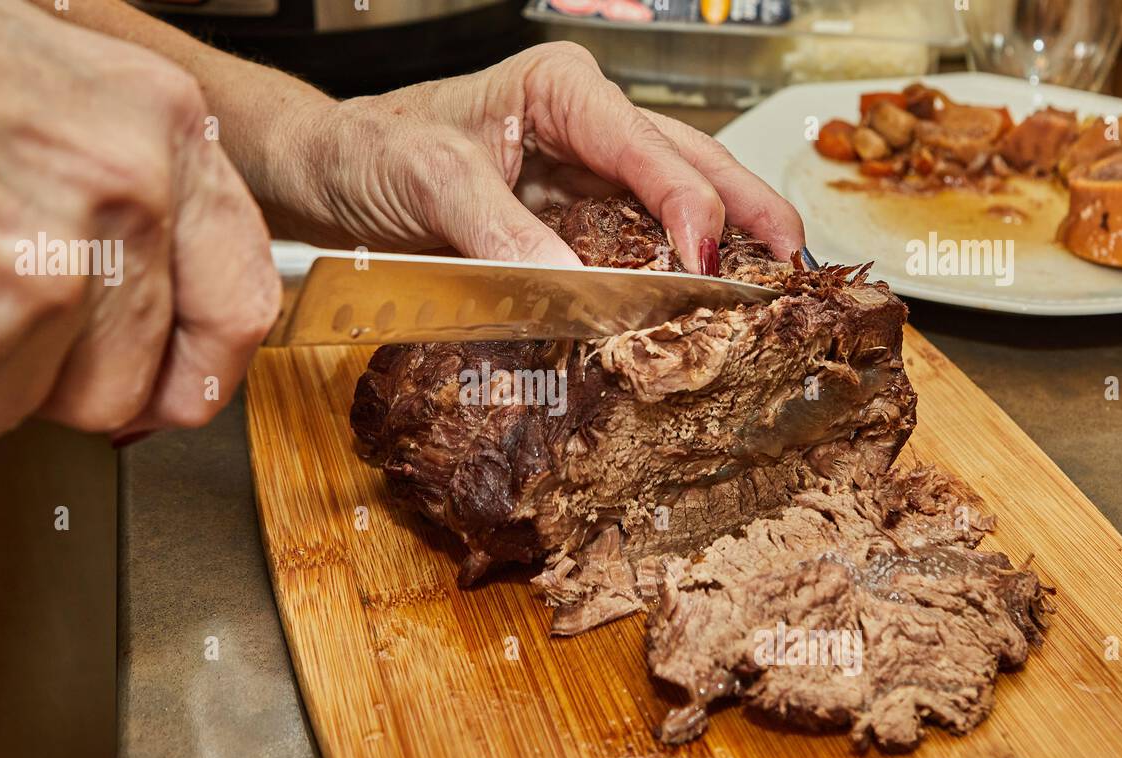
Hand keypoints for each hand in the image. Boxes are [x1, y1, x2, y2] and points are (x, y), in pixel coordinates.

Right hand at [0, 0, 278, 448]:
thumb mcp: (44, 64)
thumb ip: (125, 172)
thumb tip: (159, 276)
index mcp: (157, 128)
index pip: (239, 308)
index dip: (198, 368)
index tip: (175, 385)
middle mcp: (116, 204)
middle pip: (120, 386)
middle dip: (52, 372)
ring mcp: (28, 279)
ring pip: (17, 409)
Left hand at [257, 42, 804, 270]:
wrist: (327, 175)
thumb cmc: (368, 149)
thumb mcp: (425, 178)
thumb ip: (495, 228)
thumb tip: (566, 281)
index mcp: (560, 91)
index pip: (646, 144)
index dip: (687, 203)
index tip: (706, 259)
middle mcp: (584, 127)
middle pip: (689, 163)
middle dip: (747, 210)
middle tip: (794, 262)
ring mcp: (582, 175)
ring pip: (675, 202)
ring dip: (724, 242)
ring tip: (771, 284)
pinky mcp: (569, 220)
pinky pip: (635, 244)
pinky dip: (670, 273)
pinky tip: (698, 301)